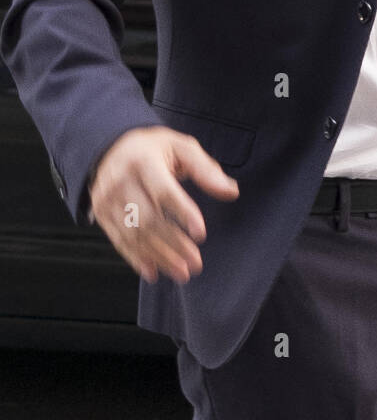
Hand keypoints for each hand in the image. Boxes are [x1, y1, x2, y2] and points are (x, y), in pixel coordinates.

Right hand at [88, 127, 239, 283]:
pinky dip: (136, 258)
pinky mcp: (101, 214)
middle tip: (195, 262)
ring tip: (181, 272)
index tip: (201, 234)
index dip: (183, 213)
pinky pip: (119, 240)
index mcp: (143, 161)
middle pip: (148, 218)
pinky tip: (153, 271)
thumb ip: (205, 169)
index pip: (164, 191)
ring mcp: (108, 199)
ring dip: (159, 256)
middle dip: (174, 244)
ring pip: (134, 234)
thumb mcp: (181, 147)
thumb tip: (231, 191)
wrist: (111, 148)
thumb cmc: (153, 148)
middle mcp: (121, 181)